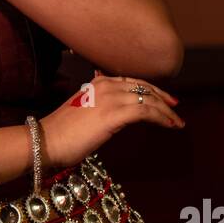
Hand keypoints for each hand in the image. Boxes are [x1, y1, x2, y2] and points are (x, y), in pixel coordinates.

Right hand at [39, 71, 183, 170]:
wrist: (46, 141)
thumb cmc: (61, 132)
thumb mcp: (83, 110)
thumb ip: (99, 105)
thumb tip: (115, 112)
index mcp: (98, 82)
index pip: (133, 82)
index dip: (152, 90)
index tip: (165, 100)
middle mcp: (106, 85)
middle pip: (144, 88)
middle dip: (163, 99)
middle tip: (176, 109)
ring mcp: (111, 98)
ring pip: (149, 100)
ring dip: (166, 112)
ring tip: (177, 122)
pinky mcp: (114, 114)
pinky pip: (146, 112)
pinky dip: (161, 118)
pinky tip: (169, 125)